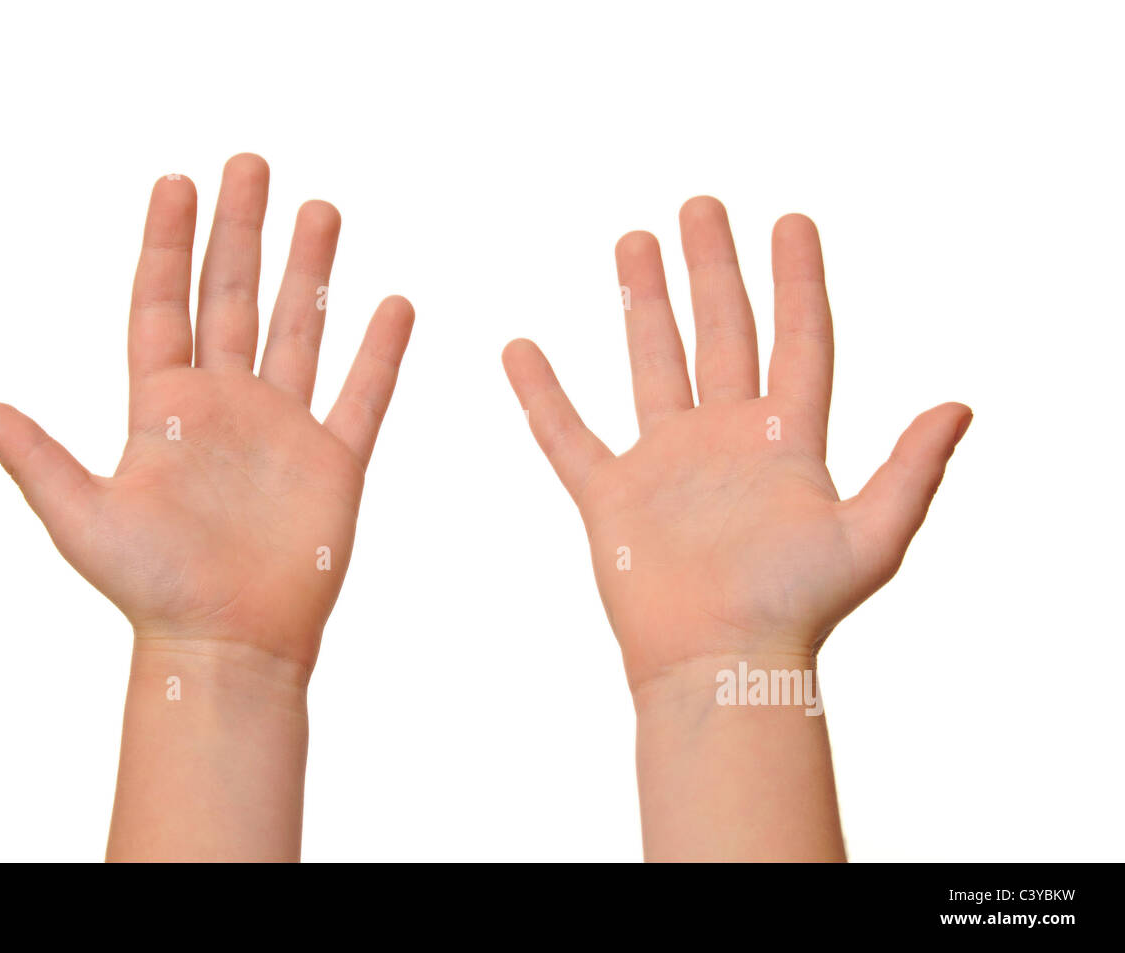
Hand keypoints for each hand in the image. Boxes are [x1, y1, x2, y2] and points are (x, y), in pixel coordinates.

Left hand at [0, 154, 414, 678]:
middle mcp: (225, 406)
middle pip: (233, 298)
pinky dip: (378, 351)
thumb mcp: (81, 517)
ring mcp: (283, 430)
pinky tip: (392, 304)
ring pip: (299, 329)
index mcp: (163, 408)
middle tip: (250, 163)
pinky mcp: (333, 463)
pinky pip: (362, 395)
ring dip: (310, 269)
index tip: (178, 180)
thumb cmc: (152, 589)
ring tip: (320, 208)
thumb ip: (34, 456)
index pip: (164, 304)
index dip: (169, 242)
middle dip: (242, 229)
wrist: (229, 644)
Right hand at [503, 198, 967, 692]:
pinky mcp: (611, 497)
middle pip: (720, 333)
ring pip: (651, 363)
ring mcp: (665, 464)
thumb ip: (911, 471)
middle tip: (699, 206)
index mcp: (786, 442)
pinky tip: (520, 349)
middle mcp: (726, 440)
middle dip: (711, 268)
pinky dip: (542, 395)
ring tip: (632, 241)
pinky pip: (567, 434)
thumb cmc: (794, 612)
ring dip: (642, 302)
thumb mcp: (870, 540)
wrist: (717, 666)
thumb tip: (962, 405)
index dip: (798, 280)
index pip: (798, 340)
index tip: (791, 220)